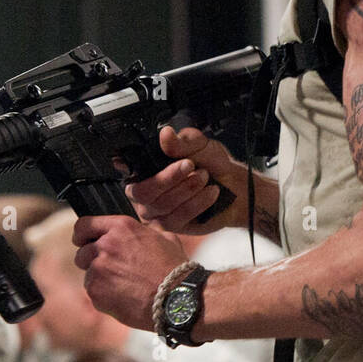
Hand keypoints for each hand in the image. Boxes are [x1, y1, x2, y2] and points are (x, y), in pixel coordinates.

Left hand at [72, 216, 187, 331]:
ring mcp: (98, 269)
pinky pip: (93, 291)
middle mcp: (105, 245)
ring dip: (99, 278)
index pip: (84, 225)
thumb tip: (146, 228)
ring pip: (88, 273)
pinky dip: (104, 295)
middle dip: (91, 261)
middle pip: (82, 252)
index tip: (82, 241)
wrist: (175, 298)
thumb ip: (147, 230)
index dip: (82, 234)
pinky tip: (124, 297)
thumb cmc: (174, 269)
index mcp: (121, 227)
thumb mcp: (165, 238)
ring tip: (123, 286)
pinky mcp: (95, 291)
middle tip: (111, 270)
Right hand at [125, 126, 249, 233]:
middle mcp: (143, 194)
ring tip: (204, 176)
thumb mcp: (198, 145)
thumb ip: (180, 141)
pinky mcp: (170, 227)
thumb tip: (166, 134)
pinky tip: (210, 192)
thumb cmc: (209, 163)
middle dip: (170, 178)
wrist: (232, 184)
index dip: (145, 168)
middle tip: (191, 165)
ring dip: (188, 188)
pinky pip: (179, 216)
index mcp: (142, 171)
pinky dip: (198, 202)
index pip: (130, 172)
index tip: (175, 160)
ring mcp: (155, 213)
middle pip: (145, 192)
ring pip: (163, 205)